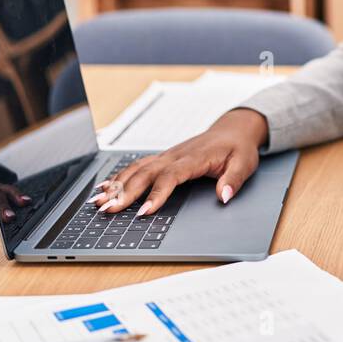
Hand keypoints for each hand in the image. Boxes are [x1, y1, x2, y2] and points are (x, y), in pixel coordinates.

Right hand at [89, 107, 268, 216]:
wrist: (233, 130)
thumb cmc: (238, 148)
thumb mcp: (244, 164)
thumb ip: (233, 180)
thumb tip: (224, 196)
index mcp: (194, 158)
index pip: (171, 176)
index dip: (157, 194)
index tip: (145, 211)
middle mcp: (176, 155)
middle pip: (145, 173)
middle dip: (125, 192)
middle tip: (107, 209)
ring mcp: (167, 156)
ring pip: (137, 168)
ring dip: (116, 184)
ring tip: (98, 201)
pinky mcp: (163, 158)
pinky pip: (138, 166)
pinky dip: (120, 176)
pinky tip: (105, 187)